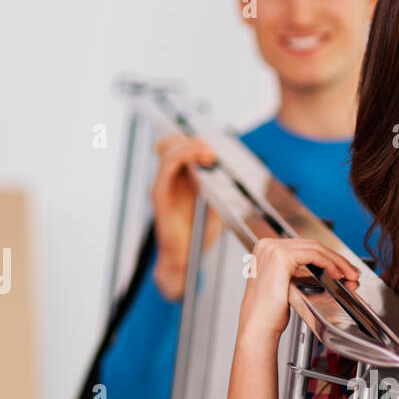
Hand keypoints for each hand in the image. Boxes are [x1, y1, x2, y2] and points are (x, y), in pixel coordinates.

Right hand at [150, 135, 223, 298]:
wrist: (183, 259)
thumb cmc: (197, 236)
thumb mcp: (218, 208)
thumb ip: (223, 190)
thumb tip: (238, 175)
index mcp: (182, 180)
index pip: (182, 148)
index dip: (197, 142)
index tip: (217, 146)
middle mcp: (169, 179)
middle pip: (172, 144)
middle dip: (193, 140)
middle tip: (212, 148)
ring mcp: (163, 184)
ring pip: (168, 150)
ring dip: (189, 146)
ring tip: (208, 152)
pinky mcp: (159, 193)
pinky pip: (167, 166)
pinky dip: (183, 157)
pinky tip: (199, 158)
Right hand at [238, 235, 360, 340]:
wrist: (258, 327)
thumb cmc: (268, 314)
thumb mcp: (285, 285)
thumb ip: (299, 273)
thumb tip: (322, 270)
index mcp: (265, 250)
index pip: (303, 246)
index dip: (326, 256)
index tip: (341, 268)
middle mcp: (267, 245)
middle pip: (310, 245)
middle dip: (335, 258)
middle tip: (350, 271)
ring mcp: (273, 249)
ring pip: (315, 248)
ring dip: (336, 261)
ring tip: (348, 274)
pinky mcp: (281, 257)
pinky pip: (314, 255)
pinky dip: (329, 264)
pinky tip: (337, 275)